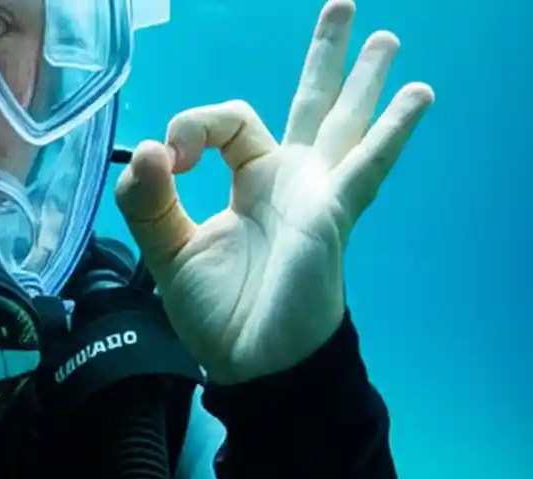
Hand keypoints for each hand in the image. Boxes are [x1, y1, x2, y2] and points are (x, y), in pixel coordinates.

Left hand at [114, 0, 434, 384]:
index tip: (169, 157)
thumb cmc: (217, 311)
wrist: (250, 361)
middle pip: (308, 104)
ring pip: (343, 123)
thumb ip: (149, 202)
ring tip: (386, 37)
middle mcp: (288, 179)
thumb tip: (145, 147)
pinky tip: (415, 98)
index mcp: (250, 182)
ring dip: (365, 80)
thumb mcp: (168, 251)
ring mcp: (316, 194)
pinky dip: (389, 132)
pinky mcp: (332, 215)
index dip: (194, 124)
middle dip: (325, 57)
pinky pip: (364, 167)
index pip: (228, 123)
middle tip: (341, 4)